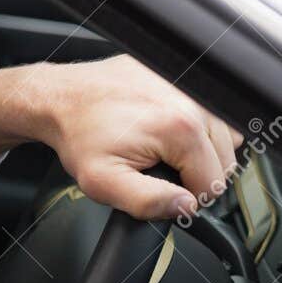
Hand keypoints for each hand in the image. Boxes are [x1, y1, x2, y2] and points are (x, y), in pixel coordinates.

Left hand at [0, 55, 243, 220]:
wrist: (57, 97)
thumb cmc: (76, 134)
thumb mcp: (103, 182)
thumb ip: (148, 202)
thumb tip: (185, 207)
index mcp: (181, 128)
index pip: (212, 183)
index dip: (187, 196)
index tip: (160, 187)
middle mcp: (193, 101)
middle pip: (223, 160)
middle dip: (192, 173)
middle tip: (154, 168)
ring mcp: (188, 85)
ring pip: (222, 137)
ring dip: (196, 150)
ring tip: (157, 148)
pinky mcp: (181, 75)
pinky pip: (208, 112)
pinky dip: (194, 126)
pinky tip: (162, 129)